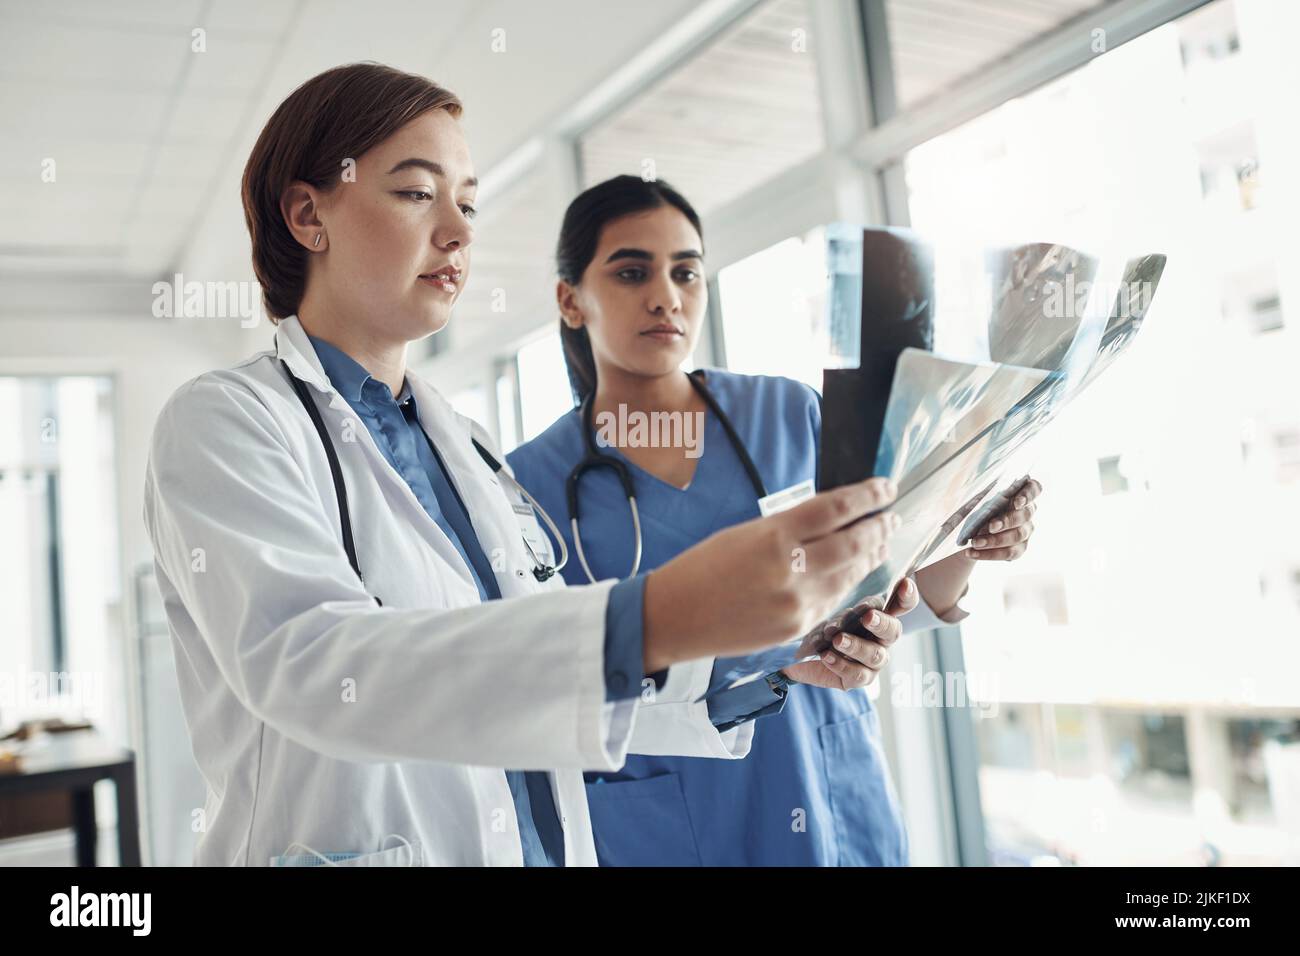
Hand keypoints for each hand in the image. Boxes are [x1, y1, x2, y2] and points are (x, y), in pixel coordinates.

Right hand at [643, 477, 900, 671]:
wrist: (674, 618)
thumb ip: (789, 528)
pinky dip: (849, 582)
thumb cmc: (703, 569)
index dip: (868, 496)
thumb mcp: (745, 533)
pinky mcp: (797, 628)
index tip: (886, 488)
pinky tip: (856, 572)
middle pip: (854, 542)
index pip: (836, 509)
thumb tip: (832, 518)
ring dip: (871, 556)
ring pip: (850, 574)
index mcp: (773, 536)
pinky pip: (834, 600)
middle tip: (891, 517)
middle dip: (879, 527)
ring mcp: (797, 603)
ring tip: (882, 543)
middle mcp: (790, 570)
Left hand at [780, 577, 919, 688]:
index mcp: (880, 615)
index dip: (907, 595)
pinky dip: (841, 665)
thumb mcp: (829, 607)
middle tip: (867, 617)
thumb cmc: (826, 624)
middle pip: (893, 631)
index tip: (904, 584)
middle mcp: (882, 638)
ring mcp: (874, 660)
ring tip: (838, 640)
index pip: (903, 604)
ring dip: (857, 646)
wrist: (808, 655)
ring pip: (875, 655)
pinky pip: (858, 674)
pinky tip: (827, 656)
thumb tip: (851, 581)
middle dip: (881, 623)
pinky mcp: (862, 677)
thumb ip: (837, 595)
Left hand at [965, 477, 1041, 561]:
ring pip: (1016, 536)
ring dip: (994, 540)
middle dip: (1007, 521)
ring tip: (975, 543)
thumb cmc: (980, 510)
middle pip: (1024, 516)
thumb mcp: (980, 503)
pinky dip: (988, 554)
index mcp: (1020, 495)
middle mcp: (1027, 513)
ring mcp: (1026, 531)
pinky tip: (972, 553)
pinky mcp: (1020, 549)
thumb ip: (985, 503)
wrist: (972, 531)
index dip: (1028, 495)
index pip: (1034, 489)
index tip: (1017, 502)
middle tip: (990, 527)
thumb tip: (982, 513)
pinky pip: (1008, 553)